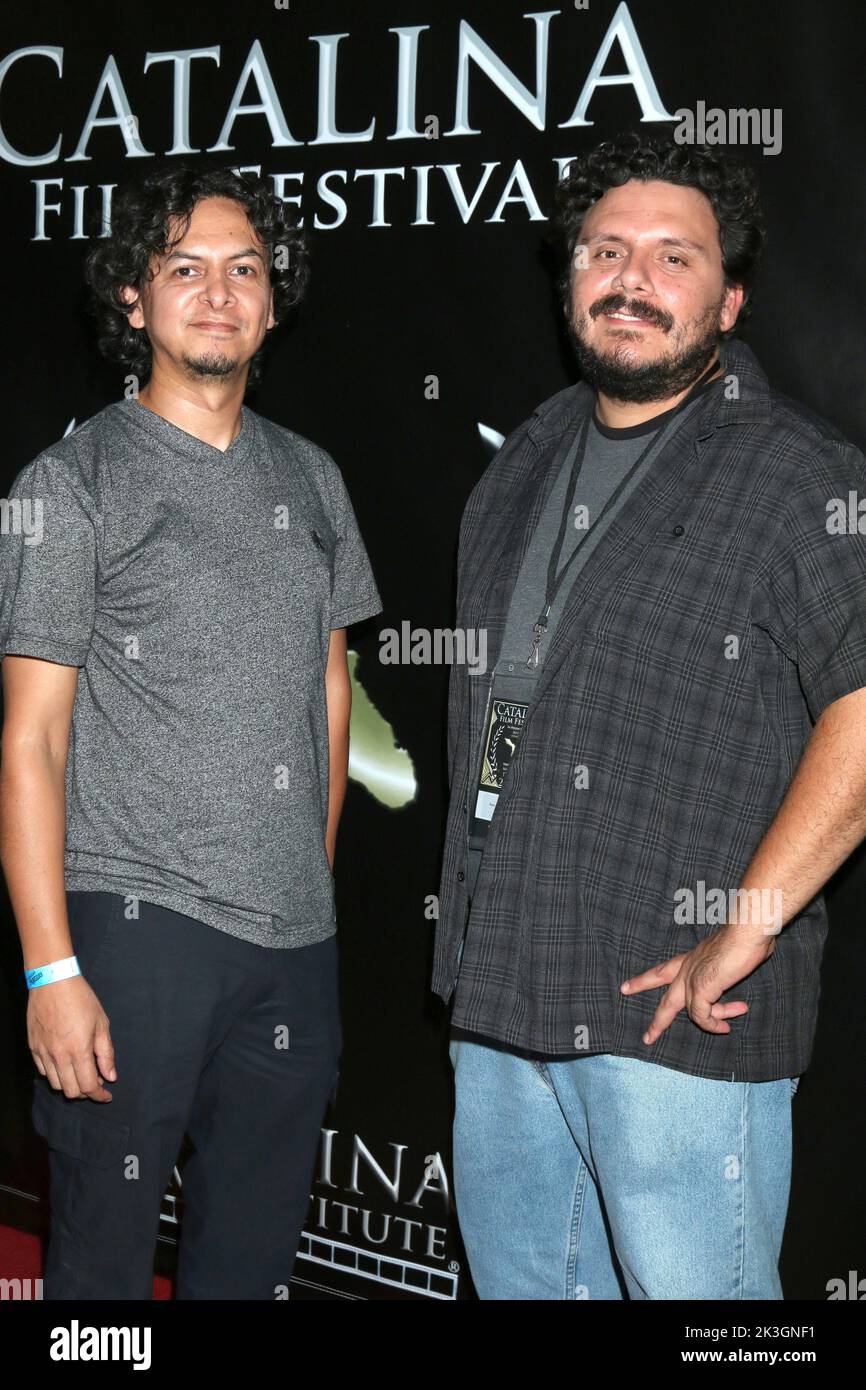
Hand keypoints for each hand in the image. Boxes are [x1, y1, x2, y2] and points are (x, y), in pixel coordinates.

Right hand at [27, 974, 116, 1100]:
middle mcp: (59, 1055)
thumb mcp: (102, 1023)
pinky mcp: (34, 1047)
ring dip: (70, 1084)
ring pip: (56, 1084)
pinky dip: (55, 1074)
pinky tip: (65, 1063)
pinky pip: (43, 1071)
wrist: (53, 981)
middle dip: (86, 1092)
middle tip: (96, 1083)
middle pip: (71, 1091)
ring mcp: (44, 1052)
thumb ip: (106, 1053)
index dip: (99, 1095)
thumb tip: (111, 1076)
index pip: (89, 1086)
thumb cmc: (81, 999)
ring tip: (80, 1072)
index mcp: (79, 1050)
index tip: (107, 1095)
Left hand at [620, 925, 776, 1045]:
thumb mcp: (728, 957)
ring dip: (710, 1023)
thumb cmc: (743, 939)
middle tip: (647, 1037)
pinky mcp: (700, 990)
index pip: (662, 970)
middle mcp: (687, 969)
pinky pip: (702, 1017)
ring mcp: (691, 979)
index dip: (644, 980)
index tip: (626, 987)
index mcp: (691, 959)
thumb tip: (733, 968)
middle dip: (658, 1020)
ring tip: (724, 1029)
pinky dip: (714, 1024)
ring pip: (687, 1011)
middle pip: (665, 998)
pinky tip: (726, 1026)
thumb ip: (724, 967)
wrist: (746, 933)